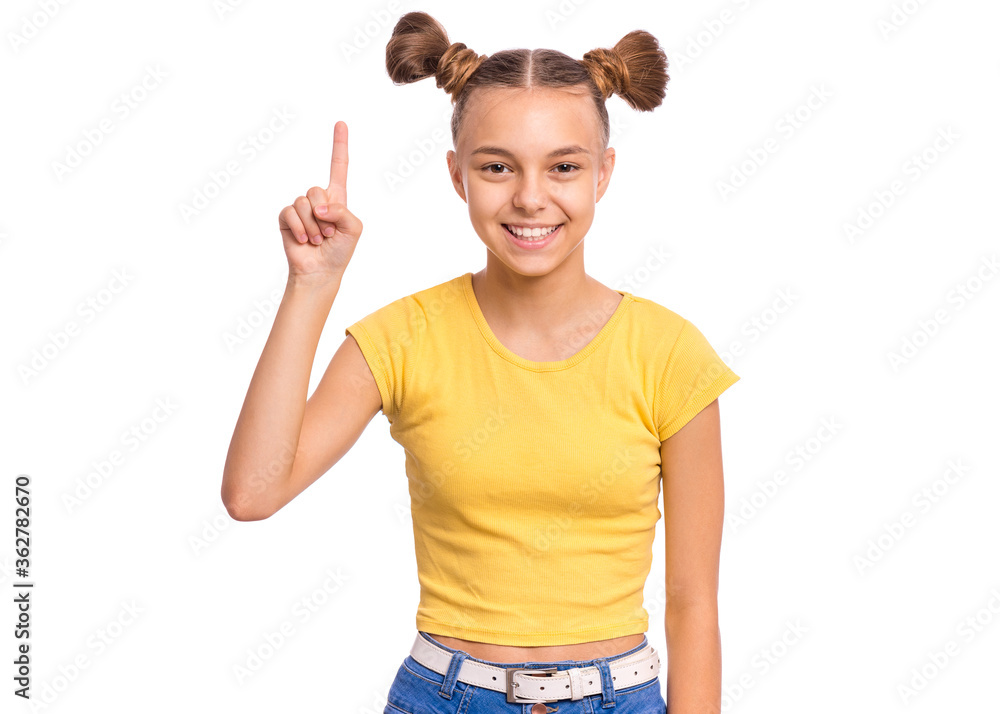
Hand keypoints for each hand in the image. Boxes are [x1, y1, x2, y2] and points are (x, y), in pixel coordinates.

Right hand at [278, 121, 362, 280]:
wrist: (321, 271)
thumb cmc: (340, 251)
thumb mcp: (354, 228)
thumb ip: (342, 211)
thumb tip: (317, 206)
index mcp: (337, 198)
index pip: (338, 167)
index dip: (339, 145)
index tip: (341, 123)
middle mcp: (317, 199)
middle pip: (316, 189)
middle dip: (324, 215)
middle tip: (328, 234)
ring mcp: (300, 208)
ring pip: (303, 202)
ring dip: (313, 226)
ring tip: (318, 240)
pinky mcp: (286, 218)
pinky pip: (290, 212)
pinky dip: (300, 228)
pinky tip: (304, 241)